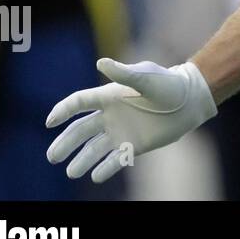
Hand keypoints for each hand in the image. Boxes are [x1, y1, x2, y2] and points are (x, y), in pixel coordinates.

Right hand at [45, 58, 217, 182]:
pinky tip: (95, 176)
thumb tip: (101, 62)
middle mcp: (109, 116)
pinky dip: (105, 168)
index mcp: (108, 96)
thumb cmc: (168, 84)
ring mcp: (120, 132)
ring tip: (71, 172)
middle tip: (52, 158)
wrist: (189, 101)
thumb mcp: (146, 77)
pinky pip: (115, 160)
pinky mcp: (133, 146)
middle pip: (80, 131)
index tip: (50, 122)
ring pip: (94, 149)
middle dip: (65, 144)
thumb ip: (124, 74)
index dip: (63, 111)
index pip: (79, 103)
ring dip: (81, 160)